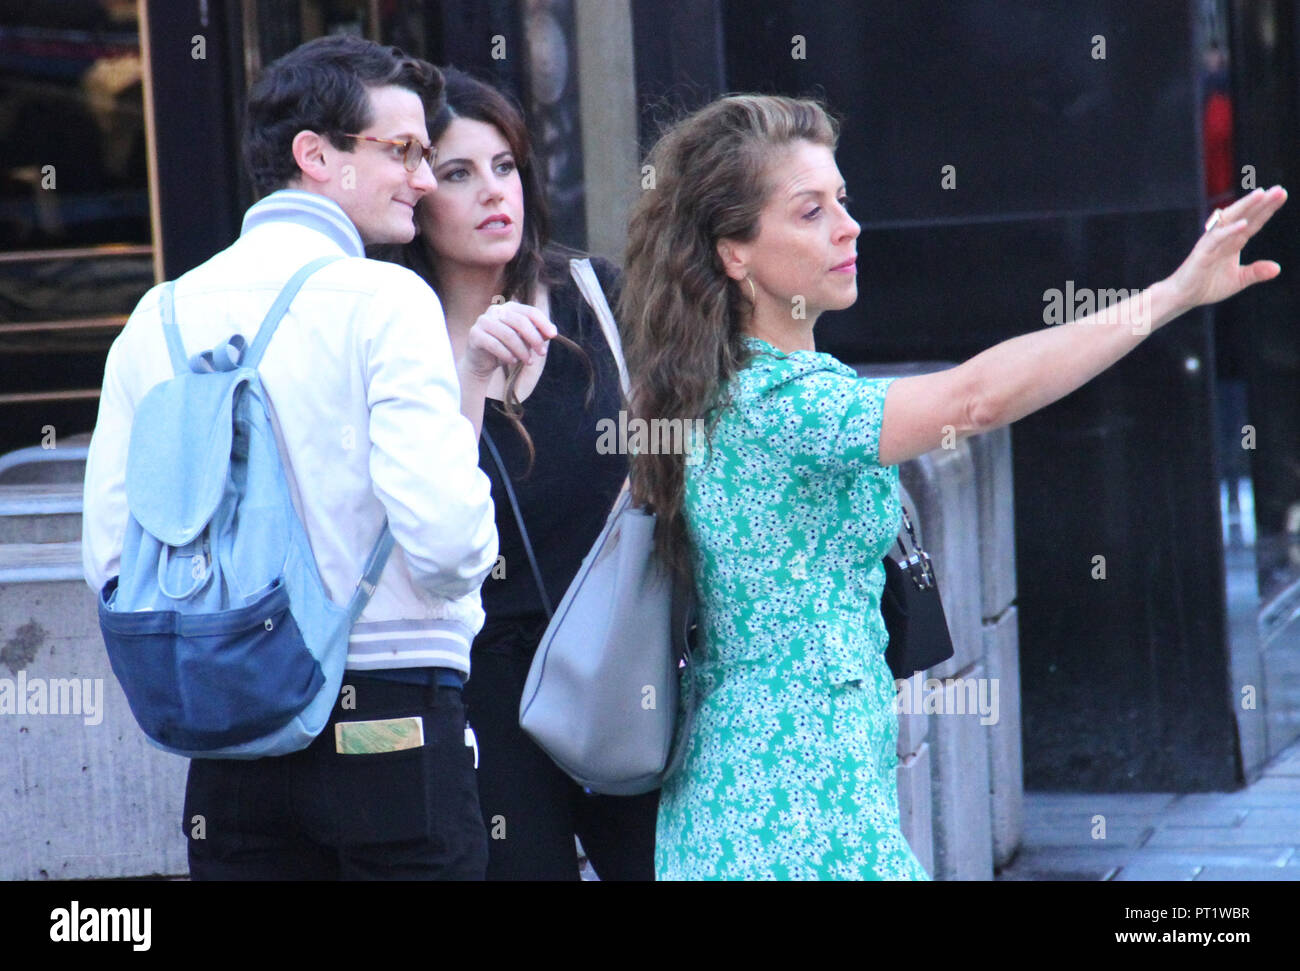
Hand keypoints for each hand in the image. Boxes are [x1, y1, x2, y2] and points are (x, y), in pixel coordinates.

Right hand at [461, 301, 556, 381]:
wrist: (482, 361)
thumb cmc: (506, 347)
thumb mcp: (524, 341)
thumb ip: (537, 334)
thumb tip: (553, 332)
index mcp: (509, 308)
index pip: (530, 312)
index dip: (543, 323)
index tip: (554, 336)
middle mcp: (495, 310)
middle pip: (520, 322)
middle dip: (534, 339)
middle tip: (542, 353)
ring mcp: (483, 321)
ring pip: (508, 335)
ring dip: (521, 350)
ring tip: (528, 361)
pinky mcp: (475, 334)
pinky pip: (494, 344)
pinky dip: (506, 354)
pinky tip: (512, 361)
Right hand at [1164, 186, 1286, 311]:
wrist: (1182, 297)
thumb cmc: (1206, 286)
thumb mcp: (1238, 280)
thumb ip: (1256, 272)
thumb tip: (1278, 268)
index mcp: (1233, 243)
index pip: (1253, 222)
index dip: (1267, 209)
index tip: (1282, 194)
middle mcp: (1224, 238)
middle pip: (1245, 216)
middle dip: (1262, 203)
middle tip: (1279, 189)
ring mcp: (1212, 243)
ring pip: (1230, 220)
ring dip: (1246, 206)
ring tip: (1261, 194)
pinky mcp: (1202, 252)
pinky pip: (1217, 238)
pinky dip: (1229, 231)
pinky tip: (1243, 223)